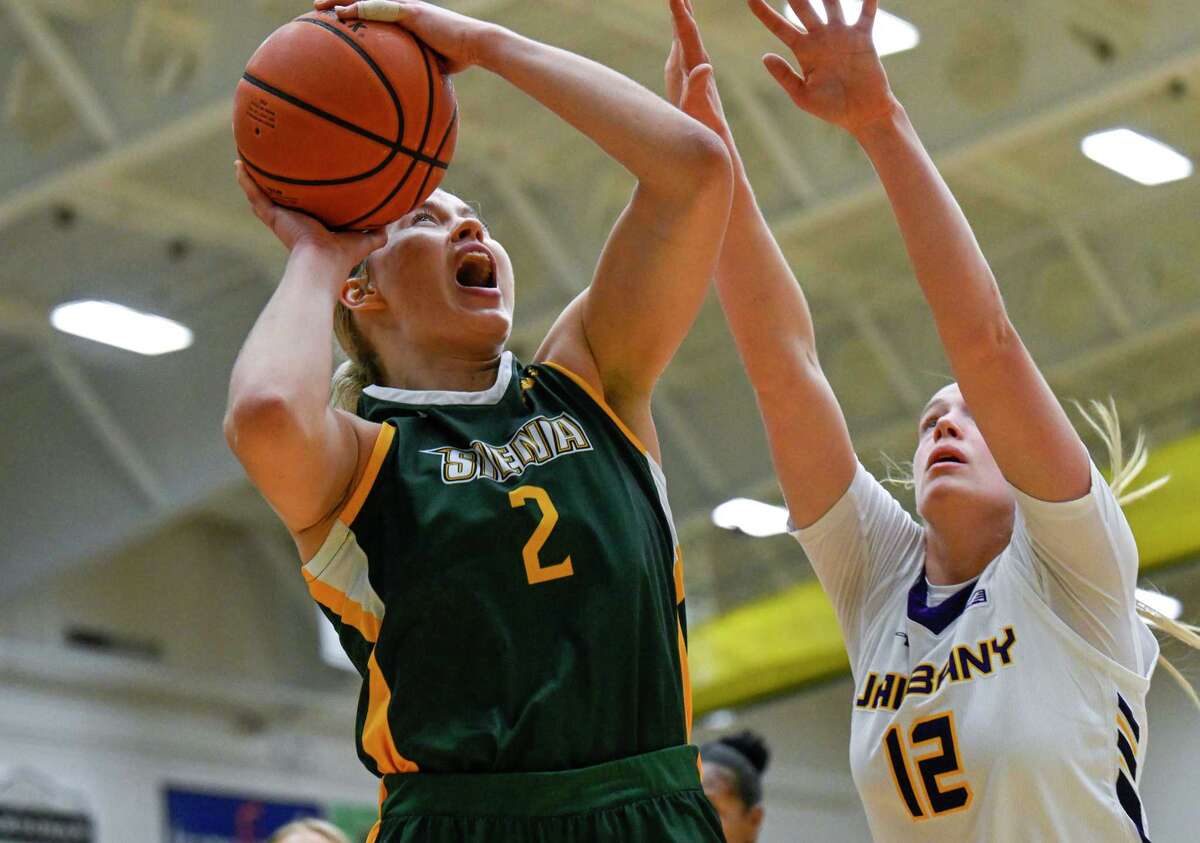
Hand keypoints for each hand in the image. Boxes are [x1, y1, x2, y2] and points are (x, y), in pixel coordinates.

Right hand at [235, 162, 384, 267]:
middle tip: (270, 164)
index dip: (302, 195)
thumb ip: (375, 234)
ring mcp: (280, 218)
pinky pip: (256, 196)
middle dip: (275, 184)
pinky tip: (238, 165)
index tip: (301, 180)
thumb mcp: (363, 241)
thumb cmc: (341, 257)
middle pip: (281, 198)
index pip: (305, 206)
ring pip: (263, 195)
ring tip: (245, 159)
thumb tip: (389, 226)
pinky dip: (246, 181)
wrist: (323, 263)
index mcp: (311, 225)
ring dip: (254, 179)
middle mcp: (293, 220)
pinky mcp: (273, 216)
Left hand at [313, 0, 492, 72]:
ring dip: (342, 1)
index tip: (334, 19)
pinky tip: (341, 13)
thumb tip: (407, 96)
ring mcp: (406, 7)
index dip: (354, 13)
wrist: (477, 44)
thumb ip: (416, 73)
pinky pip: (379, 8)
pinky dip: (359, 9)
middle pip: (365, 1)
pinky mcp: (410, 11)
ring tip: (319, 6)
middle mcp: (403, 8)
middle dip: (340, 2)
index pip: (374, 11)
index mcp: (407, 19)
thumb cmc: (459, 57)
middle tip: (316, 8)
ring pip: (367, 0)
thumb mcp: (432, 66)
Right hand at [664, 0, 735, 155]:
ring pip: (686, 39)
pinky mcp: (692, 82)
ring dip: (682, 18)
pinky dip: (680, 38)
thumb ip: (700, 90)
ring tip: (678, 0)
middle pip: (689, 30)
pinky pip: (684, 53)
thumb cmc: (706, 134)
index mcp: (698, 70)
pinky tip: (678, 36)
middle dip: (683, 7)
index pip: (687, 35)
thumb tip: (704, 67)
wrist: (719, 147)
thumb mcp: (701, 113)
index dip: (680, 13)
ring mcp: (695, 73)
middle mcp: (698, 67)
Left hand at [747, 0, 897, 134]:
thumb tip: (765, 56)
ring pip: (831, 3)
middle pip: (802, 7)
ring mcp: (841, 35)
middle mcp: (820, 38)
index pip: (779, 26)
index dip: (764, 12)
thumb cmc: (831, 109)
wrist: (862, 113)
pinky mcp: (862, 37)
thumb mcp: (803, 96)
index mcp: (803, 51)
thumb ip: (785, 75)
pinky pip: (865, 12)